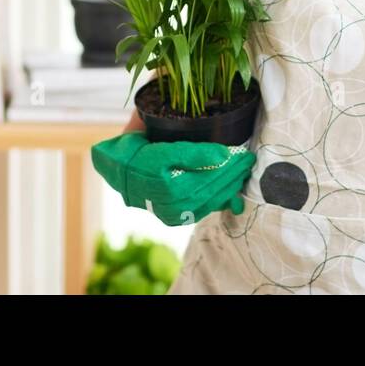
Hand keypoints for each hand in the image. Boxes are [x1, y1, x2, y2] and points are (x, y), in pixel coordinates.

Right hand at [91, 131, 255, 225]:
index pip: (209, 174)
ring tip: (241, 174)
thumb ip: (193, 152)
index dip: (230, 164)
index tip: (245, 153)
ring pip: (209, 201)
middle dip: (233, 175)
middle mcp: (172, 204)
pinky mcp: (173, 218)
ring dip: (228, 188)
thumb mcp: (163, 147)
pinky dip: (217, 201)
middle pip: (212, 188)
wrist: (117, 172)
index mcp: (170, 185)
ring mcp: (173, 213)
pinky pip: (201, 211)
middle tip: (248, 162)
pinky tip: (228, 193)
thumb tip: (222, 156)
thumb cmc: (138, 153)